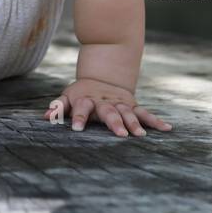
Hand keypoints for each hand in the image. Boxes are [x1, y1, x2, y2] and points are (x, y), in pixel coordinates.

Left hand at [44, 78, 171, 137]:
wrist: (104, 76)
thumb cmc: (82, 93)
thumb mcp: (68, 96)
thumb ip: (58, 107)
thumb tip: (44, 118)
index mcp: (87, 100)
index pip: (81, 108)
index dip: (78, 117)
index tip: (76, 129)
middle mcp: (105, 102)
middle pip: (109, 112)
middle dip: (115, 123)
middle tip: (120, 135)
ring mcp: (120, 103)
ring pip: (129, 113)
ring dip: (135, 123)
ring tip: (141, 135)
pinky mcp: (133, 105)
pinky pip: (146, 113)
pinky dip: (156, 121)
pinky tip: (167, 129)